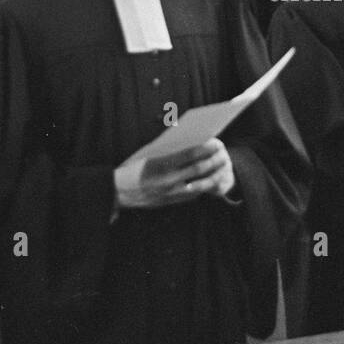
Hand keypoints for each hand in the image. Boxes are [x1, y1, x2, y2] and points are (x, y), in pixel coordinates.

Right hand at [117, 139, 234, 209]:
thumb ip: (170, 150)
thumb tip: (192, 142)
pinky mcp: (172, 201)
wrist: (118, 192)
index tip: (217, 142)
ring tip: (223, 167)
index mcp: (162, 164)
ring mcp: (172, 193)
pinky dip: (205, 185)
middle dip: (214, 160)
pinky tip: (211, 178)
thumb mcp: (149, 155)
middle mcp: (169, 180)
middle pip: (199, 169)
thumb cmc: (133, 169)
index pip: (190, 154)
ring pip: (200, 184)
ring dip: (214, 174)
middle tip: (224, 153)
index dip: (206, 148)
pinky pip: (194, 193)